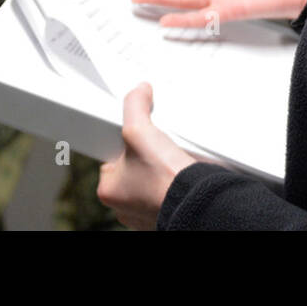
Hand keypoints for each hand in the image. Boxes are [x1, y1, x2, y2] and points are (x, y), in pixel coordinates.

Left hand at [98, 83, 197, 229]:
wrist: (197, 200)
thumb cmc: (164, 176)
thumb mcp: (140, 130)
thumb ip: (135, 105)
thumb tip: (140, 91)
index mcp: (109, 191)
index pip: (110, 158)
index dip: (123, 143)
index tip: (136, 137)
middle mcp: (124, 207)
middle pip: (131, 168)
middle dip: (144, 156)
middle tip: (157, 147)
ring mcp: (146, 212)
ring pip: (150, 181)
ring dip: (159, 169)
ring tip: (170, 158)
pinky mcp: (166, 214)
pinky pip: (166, 192)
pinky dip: (173, 182)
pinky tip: (180, 171)